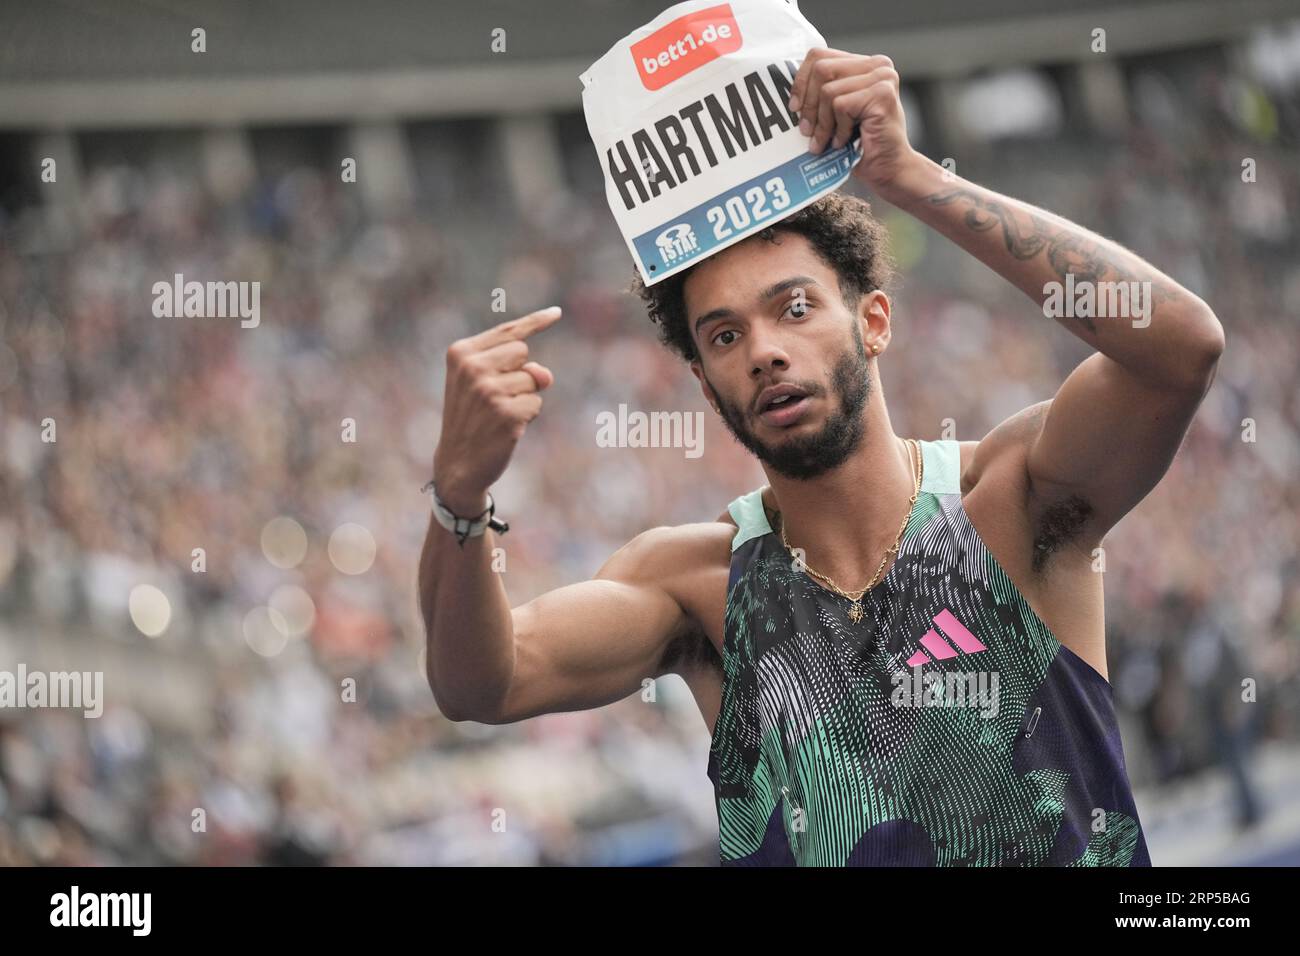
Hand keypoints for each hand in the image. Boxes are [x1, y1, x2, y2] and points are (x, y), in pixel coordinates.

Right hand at [432, 307, 559, 511]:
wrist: (457, 463)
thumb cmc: (473, 418)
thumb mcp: (484, 385)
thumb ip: (516, 368)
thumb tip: (544, 375)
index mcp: (461, 353)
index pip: (508, 331)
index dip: (535, 321)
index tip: (557, 312)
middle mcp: (472, 367)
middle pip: (523, 352)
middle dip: (520, 372)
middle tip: (496, 396)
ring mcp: (488, 390)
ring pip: (533, 378)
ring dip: (524, 396)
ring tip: (498, 413)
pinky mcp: (506, 412)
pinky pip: (536, 402)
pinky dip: (528, 415)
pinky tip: (505, 427)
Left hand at [789, 48, 917, 194]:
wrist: (888, 168)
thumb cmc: (861, 143)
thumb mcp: (837, 112)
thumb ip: (823, 91)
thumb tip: (790, 88)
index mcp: (864, 64)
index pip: (819, 55)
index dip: (801, 81)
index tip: (794, 107)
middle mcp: (877, 64)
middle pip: (821, 69)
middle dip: (808, 104)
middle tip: (806, 130)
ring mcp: (882, 77)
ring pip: (828, 91)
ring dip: (822, 123)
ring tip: (824, 142)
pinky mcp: (881, 94)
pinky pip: (840, 105)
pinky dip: (836, 129)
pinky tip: (841, 142)